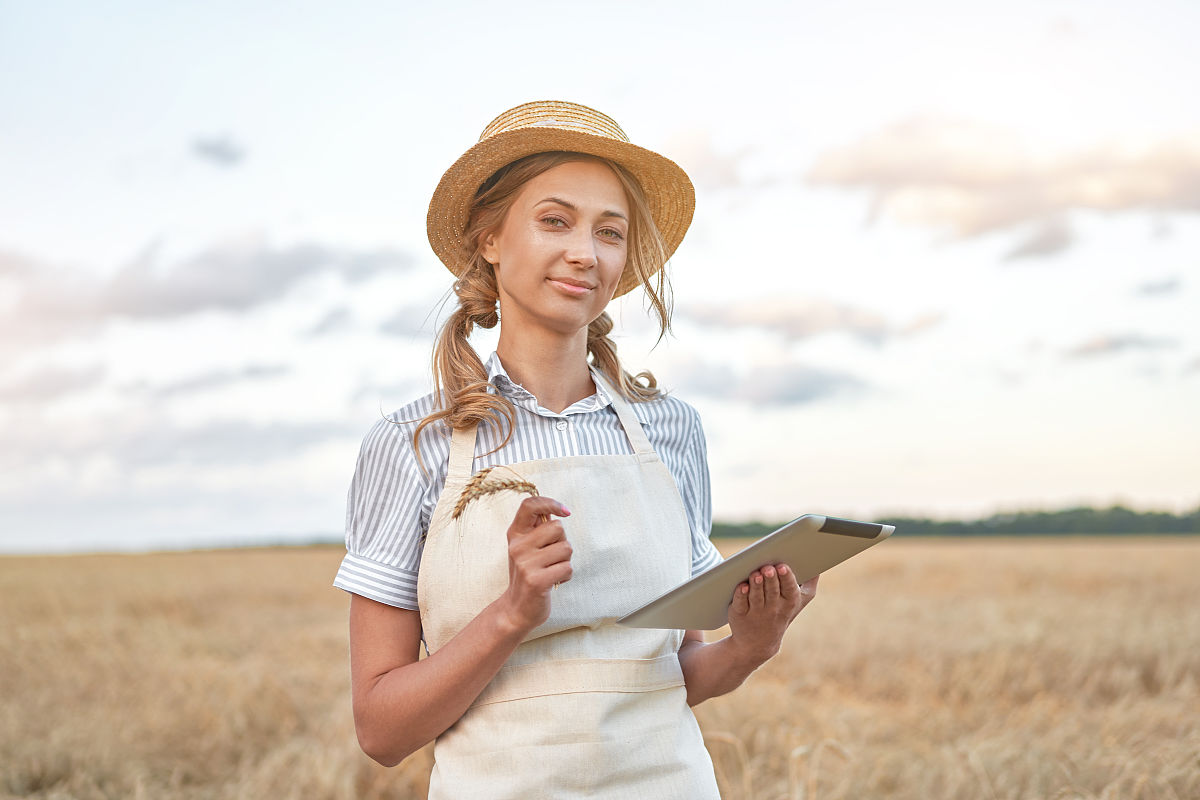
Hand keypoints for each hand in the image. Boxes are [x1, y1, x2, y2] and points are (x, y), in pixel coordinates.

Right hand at [495, 496, 571, 634]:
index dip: (550, 503)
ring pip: (566, 548)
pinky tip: (553, 581)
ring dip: (565, 561)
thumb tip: (558, 510)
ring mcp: (526, 563)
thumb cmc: (528, 574)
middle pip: (558, 527)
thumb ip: (538, 529)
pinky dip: (566, 575)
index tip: (564, 511)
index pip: (530, 505)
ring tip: (551, 570)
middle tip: (551, 557)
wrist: (517, 609)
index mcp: (515, 534)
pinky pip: (567, 567)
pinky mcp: (536, 580)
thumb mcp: (527, 548)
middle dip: (562, 542)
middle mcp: (518, 546)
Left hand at [727, 564, 817, 663]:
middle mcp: (772, 609)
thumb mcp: (799, 602)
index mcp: (789, 602)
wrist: (759, 643)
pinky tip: (742, 586)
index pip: (789, 589)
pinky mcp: (739, 614)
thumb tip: (818, 564)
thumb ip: (810, 583)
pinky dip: (741, 595)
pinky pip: (740, 604)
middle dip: (771, 579)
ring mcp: (756, 613)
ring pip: (756, 596)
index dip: (786, 578)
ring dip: (756, 585)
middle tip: (768, 568)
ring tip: (756, 574)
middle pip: (772, 591)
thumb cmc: (781, 613)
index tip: (782, 567)